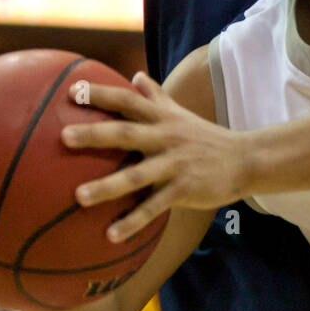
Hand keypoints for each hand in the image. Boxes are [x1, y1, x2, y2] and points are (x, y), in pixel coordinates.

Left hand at [64, 72, 250, 241]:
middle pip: (127, 133)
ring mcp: (175, 164)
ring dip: (107, 186)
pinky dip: (133, 221)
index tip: (71, 90)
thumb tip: (134, 75)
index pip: (128, 100)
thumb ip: (156, 96)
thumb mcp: (181, 113)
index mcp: (163, 118)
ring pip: (137, 175)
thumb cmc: (205, 137)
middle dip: (95, 134)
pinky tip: (111, 235)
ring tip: (79, 197)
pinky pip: (155, 207)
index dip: (101, 94)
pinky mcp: (184, 189)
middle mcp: (166, 137)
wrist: (245, 159)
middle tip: (63, 136)